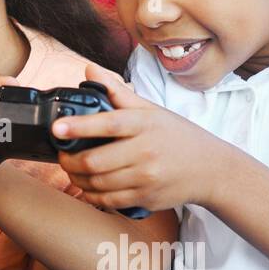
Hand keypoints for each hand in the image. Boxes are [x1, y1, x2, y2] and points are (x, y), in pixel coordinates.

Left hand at [51, 62, 226, 211]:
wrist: (211, 169)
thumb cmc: (177, 136)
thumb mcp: (151, 110)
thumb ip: (117, 92)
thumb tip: (89, 70)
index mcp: (144, 124)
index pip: (108, 123)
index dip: (79, 126)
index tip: (57, 128)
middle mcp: (145, 152)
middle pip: (95, 160)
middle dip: (69, 160)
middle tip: (61, 154)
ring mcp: (146, 178)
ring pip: (98, 182)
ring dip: (76, 177)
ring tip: (70, 169)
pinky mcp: (146, 198)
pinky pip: (109, 200)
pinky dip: (91, 194)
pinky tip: (86, 186)